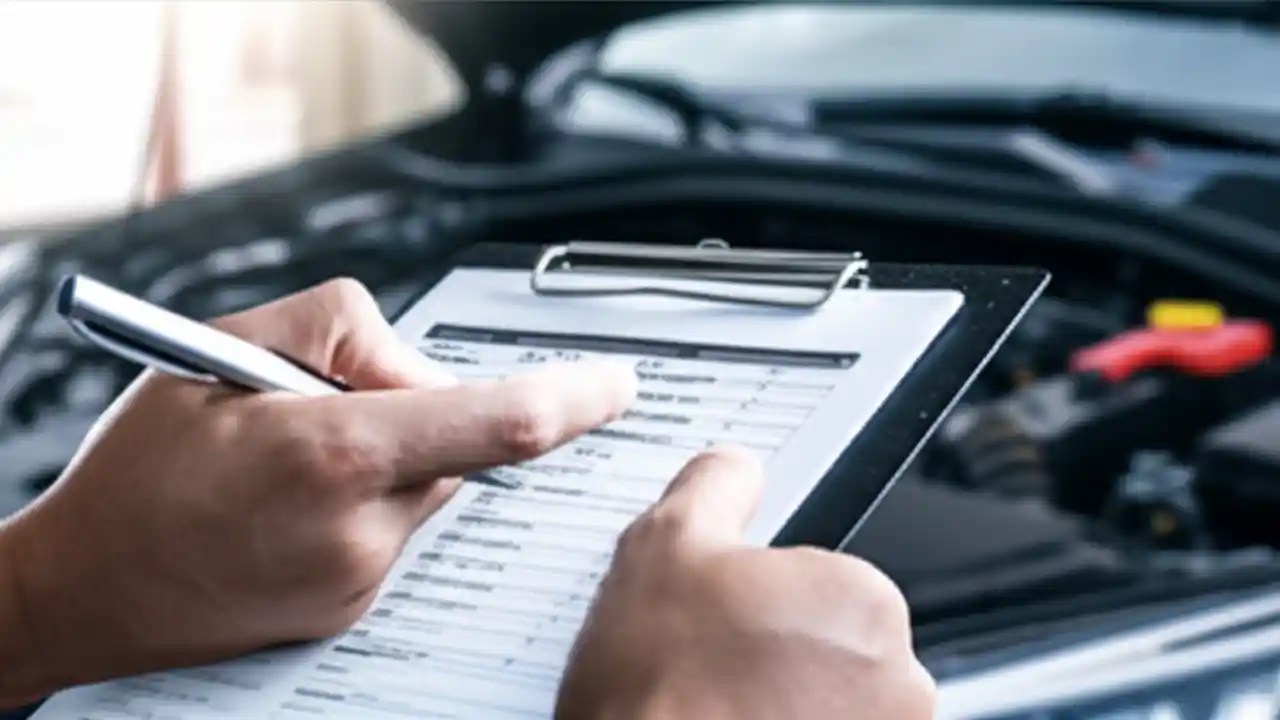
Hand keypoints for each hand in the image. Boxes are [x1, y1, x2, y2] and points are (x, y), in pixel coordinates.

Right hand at [0, 278, 635, 706]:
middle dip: (416, 405)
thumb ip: (346, 327)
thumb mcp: (226, 345)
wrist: (82, 587)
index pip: (500, 423)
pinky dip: (364, 499)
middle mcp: (362, 528)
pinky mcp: (351, 609)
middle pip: (456, 442)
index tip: (618, 384)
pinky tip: (288, 506)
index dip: (574, 397)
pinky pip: (394, 529)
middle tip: (324, 403)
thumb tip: (419, 362)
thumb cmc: (139, 469)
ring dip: (384, 453)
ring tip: (287, 464)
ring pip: (425, 486)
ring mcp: (360, 579)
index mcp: (338, 454)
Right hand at [557, 447, 934, 719]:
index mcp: (863, 597)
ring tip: (716, 709)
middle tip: (711, 670)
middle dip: (778, 656)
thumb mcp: (664, 546)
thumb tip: (734, 469)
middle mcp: (899, 677)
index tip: (724, 624)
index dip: (759, 601)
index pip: (818, 582)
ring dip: (788, 705)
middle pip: (829, 647)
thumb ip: (714, 486)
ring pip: (831, 705)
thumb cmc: (661, 692)